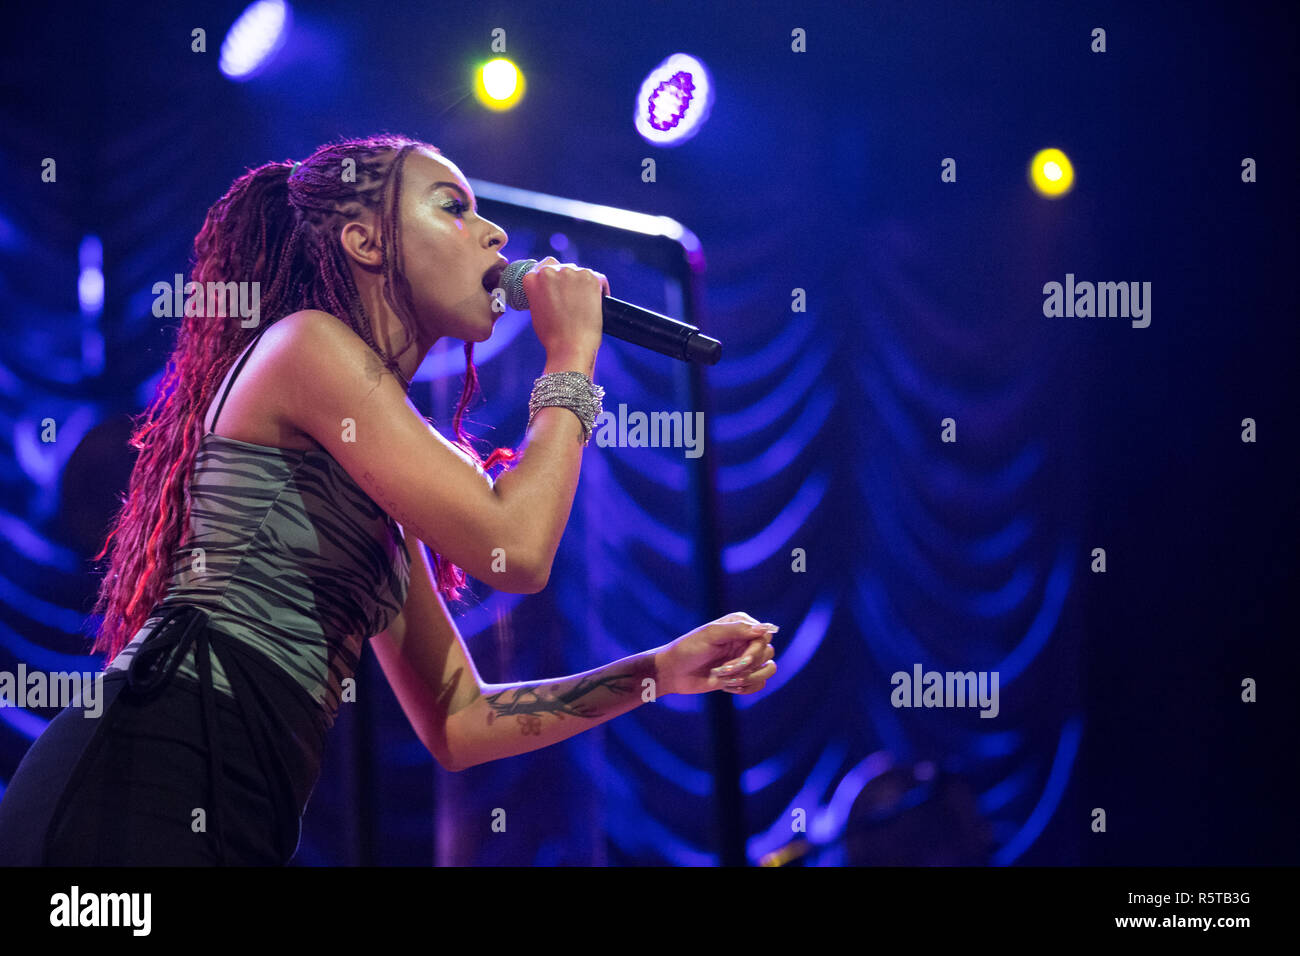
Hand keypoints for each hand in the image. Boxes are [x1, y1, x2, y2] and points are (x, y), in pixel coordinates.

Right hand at [521, 256, 608, 359]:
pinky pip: (598, 279)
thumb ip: (541, 294)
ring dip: (583, 284)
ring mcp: (571, 272)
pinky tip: (598, 301)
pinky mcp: (590, 277)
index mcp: (532, 278)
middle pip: (562, 268)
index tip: (559, 289)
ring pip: (580, 273)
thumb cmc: (553, 336)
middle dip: (568, 280)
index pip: (544, 269)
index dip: (553, 280)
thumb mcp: (537, 311)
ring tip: (585, 304)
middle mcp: (549, 271)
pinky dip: (600, 289)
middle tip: (573, 298)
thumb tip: (553, 289)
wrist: (570, 346)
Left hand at [653, 611, 778, 696]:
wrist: (674, 672)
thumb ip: (738, 629)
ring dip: (747, 678)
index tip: (738, 661)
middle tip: (723, 670)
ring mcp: (745, 658)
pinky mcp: (743, 675)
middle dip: (746, 666)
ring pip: (768, 669)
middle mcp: (746, 639)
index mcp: (740, 624)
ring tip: (726, 679)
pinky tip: (727, 686)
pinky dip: (746, 688)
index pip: (764, 637)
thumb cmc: (689, 649)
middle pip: (768, 653)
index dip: (755, 652)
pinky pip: (760, 684)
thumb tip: (766, 628)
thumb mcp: (711, 635)